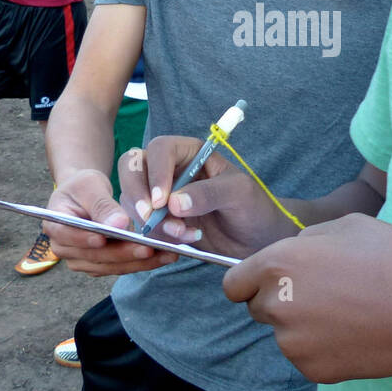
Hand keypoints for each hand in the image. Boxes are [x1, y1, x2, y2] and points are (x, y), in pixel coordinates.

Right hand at [42, 168, 179, 275]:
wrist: (85, 195)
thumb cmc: (83, 186)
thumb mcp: (90, 185)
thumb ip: (102, 205)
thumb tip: (118, 224)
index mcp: (56, 226)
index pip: (69, 236)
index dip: (85, 239)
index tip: (104, 238)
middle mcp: (65, 249)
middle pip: (95, 256)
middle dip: (124, 253)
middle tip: (149, 248)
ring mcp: (83, 260)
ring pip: (112, 266)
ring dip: (140, 262)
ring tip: (167, 254)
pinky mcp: (101, 265)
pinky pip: (123, 266)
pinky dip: (144, 263)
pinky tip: (165, 256)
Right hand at [118, 135, 301, 259]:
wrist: (258, 240)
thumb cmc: (254, 207)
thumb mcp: (239, 194)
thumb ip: (209, 193)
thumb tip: (173, 203)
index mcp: (189, 152)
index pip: (160, 149)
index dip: (156, 172)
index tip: (161, 201)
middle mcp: (170, 170)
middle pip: (133, 168)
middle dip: (137, 194)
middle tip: (149, 218)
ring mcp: (162, 196)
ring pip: (134, 200)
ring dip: (151, 220)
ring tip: (182, 235)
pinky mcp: (160, 220)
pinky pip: (143, 224)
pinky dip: (156, 235)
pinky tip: (182, 241)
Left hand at [222, 214, 391, 382]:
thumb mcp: (347, 225)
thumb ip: (306, 240)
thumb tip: (292, 253)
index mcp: (280, 264)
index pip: (233, 283)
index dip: (251, 281)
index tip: (271, 282)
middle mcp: (278, 305)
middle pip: (257, 308)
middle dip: (280, 301)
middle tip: (325, 293)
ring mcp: (294, 343)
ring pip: (284, 334)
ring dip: (304, 325)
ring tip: (350, 311)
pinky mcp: (314, 370)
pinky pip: (306, 356)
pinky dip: (323, 348)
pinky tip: (357, 333)